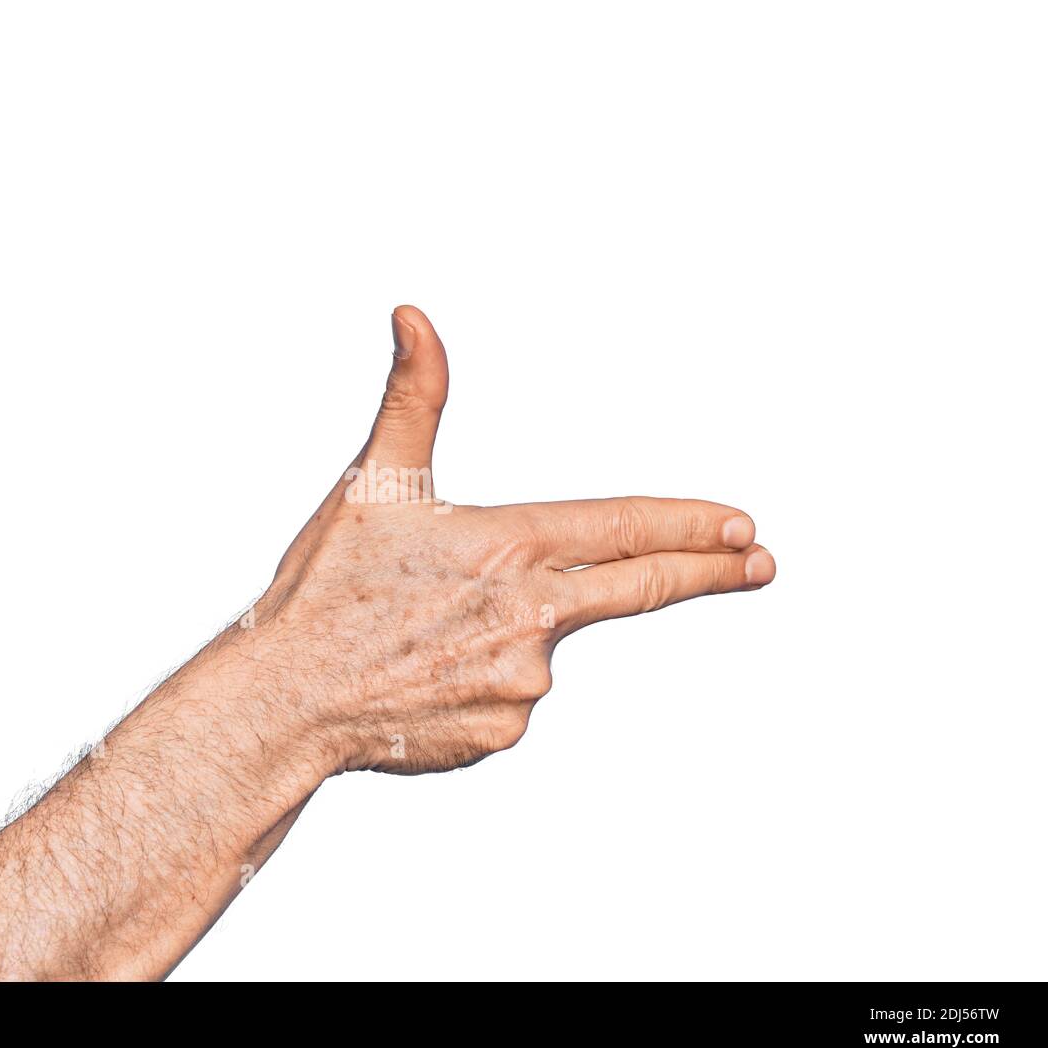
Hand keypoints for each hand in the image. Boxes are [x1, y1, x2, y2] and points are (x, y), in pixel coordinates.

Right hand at [226, 306, 775, 774]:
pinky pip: (509, 698)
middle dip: (710, 573)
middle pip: (644, 590)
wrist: (286, 699)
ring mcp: (524, 683)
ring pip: (542, 647)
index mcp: (510, 546)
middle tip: (761, 562)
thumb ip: (414, 396)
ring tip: (421, 637)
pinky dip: (480, 681)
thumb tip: (414, 315)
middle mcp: (533, 616)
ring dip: (509, 634)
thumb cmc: (327, 588)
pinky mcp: (504, 732)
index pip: (627, 529)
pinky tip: (422, 678)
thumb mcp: (374, 484)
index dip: (691, 527)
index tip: (745, 528)